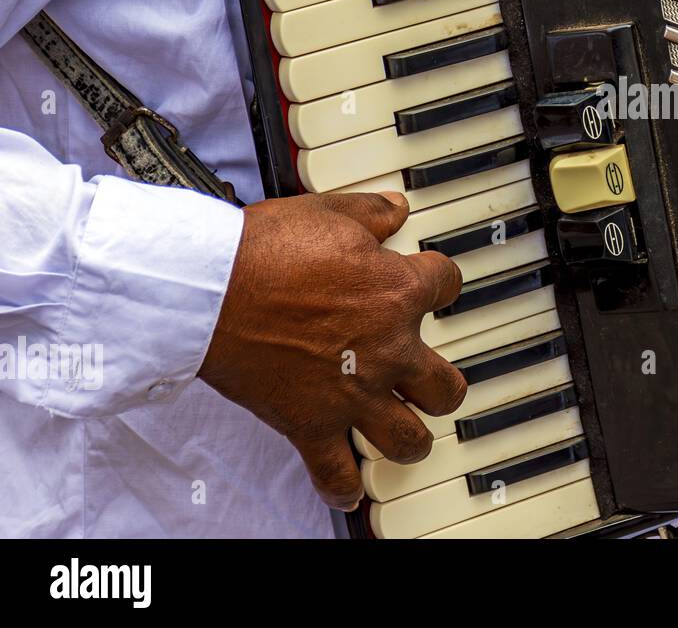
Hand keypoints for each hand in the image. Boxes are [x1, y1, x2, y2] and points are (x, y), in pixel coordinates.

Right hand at [199, 191, 466, 509]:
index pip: (448, 285)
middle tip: (431, 382)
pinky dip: (342, 488)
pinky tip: (346, 490)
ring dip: (412, 438)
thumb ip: (370, 212)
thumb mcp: (328, 212)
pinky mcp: (310, 424)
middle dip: (442, 385)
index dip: (442, 282)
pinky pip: (336, 473)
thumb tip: (395, 209)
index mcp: (397, 293)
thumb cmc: (262, 251)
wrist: (209, 290)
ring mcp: (353, 393)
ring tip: (406, 433)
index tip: (433, 284)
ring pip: (408, 438)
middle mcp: (387, 349)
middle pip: (445, 385)